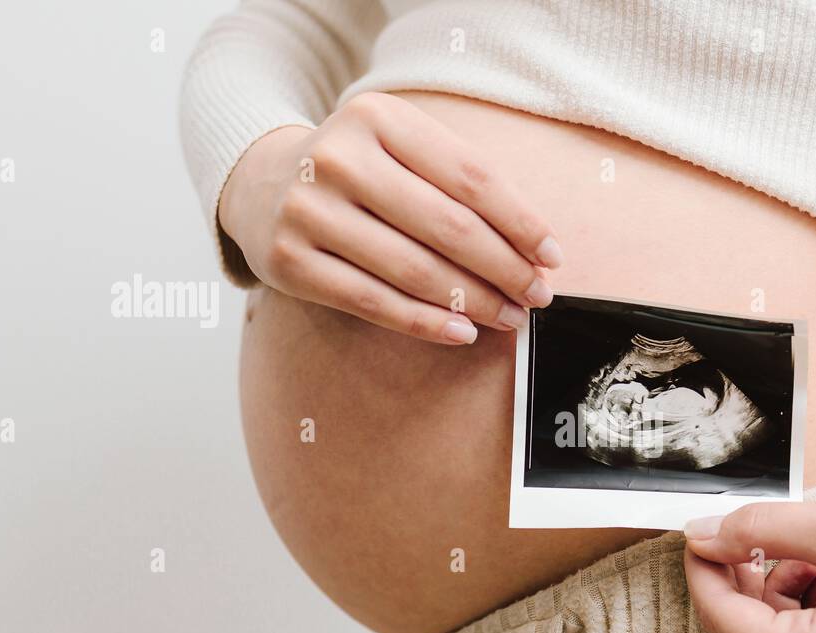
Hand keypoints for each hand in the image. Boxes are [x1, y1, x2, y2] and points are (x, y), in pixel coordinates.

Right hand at [218, 92, 562, 344]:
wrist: (263, 183)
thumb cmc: (361, 171)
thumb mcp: (403, 150)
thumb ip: (462, 186)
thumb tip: (536, 250)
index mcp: (378, 118)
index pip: (471, 177)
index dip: (521, 222)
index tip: (552, 257)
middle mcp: (338, 158)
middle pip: (447, 226)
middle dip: (504, 268)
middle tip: (537, 296)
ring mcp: (308, 211)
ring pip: (413, 269)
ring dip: (473, 301)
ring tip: (508, 317)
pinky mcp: (290, 262)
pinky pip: (374, 302)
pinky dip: (426, 322)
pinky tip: (463, 332)